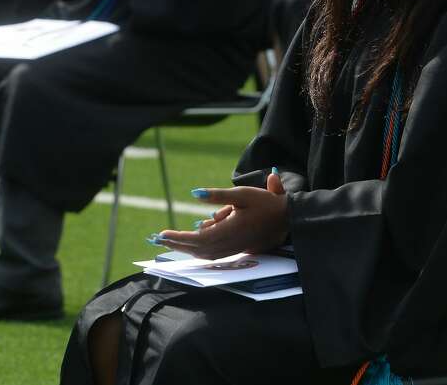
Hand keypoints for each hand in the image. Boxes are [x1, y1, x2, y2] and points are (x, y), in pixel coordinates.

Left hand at [153, 172, 287, 260]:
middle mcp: (228, 243)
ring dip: (187, 248)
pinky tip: (193, 244)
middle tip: (160, 238)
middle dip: (177, 243)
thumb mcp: (241, 193)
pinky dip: (199, 250)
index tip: (163, 234)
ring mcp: (233, 248)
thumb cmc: (265, 204)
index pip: (196, 238)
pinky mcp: (237, 249)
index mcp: (228, 230)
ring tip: (172, 240)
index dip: (178, 237)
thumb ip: (217, 195)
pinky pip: (213, 253)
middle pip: (196, 248)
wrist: (287, 219)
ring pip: (204, 253)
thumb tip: (195, 193)